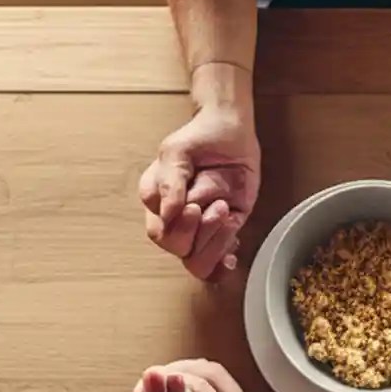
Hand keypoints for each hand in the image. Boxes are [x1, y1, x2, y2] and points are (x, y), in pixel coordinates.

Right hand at [139, 75, 260, 279]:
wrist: (230, 130)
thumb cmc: (198, 138)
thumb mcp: (176, 153)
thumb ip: (170, 184)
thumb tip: (167, 215)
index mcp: (158, 204)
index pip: (160, 234)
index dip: (179, 228)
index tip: (194, 207)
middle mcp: (178, 220)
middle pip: (180, 250)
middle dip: (200, 233)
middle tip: (217, 206)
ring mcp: (203, 226)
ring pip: (199, 260)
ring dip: (216, 242)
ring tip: (226, 210)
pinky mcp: (227, 228)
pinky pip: (220, 258)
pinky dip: (225, 261)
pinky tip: (232, 255)